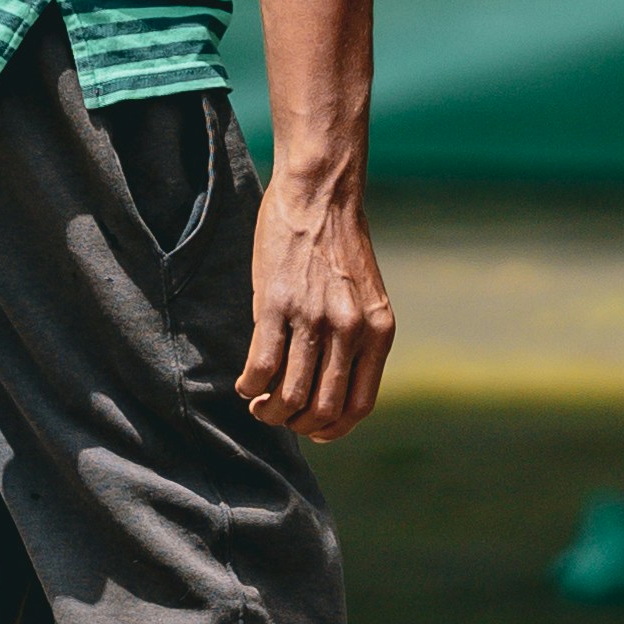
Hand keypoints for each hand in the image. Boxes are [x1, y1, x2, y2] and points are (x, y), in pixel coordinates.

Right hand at [239, 164, 396, 440]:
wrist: (320, 193)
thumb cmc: (338, 244)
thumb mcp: (364, 296)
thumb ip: (355, 338)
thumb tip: (332, 385)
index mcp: (377, 331)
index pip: (359, 406)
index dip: (332, 428)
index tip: (311, 429)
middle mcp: (350, 331)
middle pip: (323, 409)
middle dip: (296, 424)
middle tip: (279, 415)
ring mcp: (314, 319)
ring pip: (291, 396)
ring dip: (270, 412)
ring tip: (259, 404)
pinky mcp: (277, 305)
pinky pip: (262, 368)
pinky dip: (250, 387)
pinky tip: (247, 383)